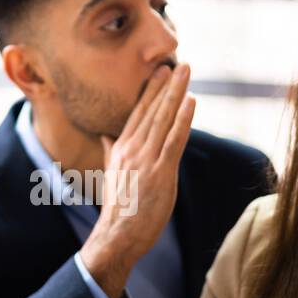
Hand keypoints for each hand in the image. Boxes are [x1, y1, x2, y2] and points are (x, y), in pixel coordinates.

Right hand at [79, 63, 195, 297]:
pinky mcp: (160, 172)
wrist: (117, 235)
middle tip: (177, 63)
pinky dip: (183, 119)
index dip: (150, 91)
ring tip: (185, 72)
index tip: (160, 72)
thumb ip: (111, 152)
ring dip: (175, 93)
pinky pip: (174, 140)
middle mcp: (132, 150)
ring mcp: (146, 160)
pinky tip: (191, 101)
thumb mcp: (112, 175)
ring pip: (163, 119)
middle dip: (164, 85)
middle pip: (151, 110)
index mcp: (121, 149)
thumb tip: (106, 136)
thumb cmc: (119, 208)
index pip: (137, 114)